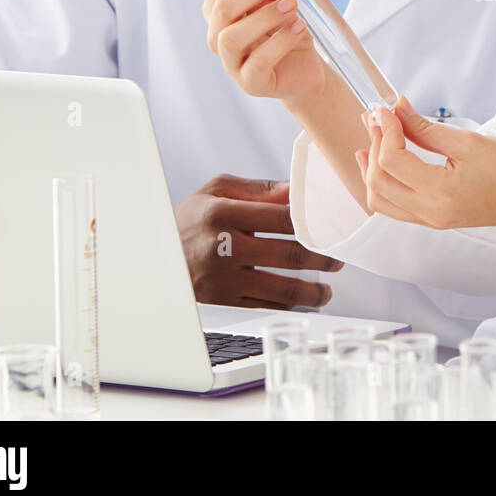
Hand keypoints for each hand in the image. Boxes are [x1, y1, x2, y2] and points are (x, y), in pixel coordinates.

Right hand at [174, 173, 344, 308]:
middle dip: (322, 257)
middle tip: (338, 258)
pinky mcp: (223, 300)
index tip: (333, 225)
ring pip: (280, 288)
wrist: (158, 253)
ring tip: (326, 291)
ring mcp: (223, 278)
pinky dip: (289, 306)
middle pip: (288, 254)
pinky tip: (303, 302)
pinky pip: (265, 306)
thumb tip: (300, 189)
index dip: (313, 221)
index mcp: (223, 213)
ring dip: (312, 292)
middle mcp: (222, 247)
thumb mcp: (219, 190)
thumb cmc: (194, 217)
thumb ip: (262, 189)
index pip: (282, 218)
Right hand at [203, 0, 325, 100]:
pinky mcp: (251, 83)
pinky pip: (258, 63)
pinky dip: (279, 42)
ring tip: (293, 4)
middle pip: (224, 7)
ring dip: (264, 15)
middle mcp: (218, 35)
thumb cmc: (286, 31)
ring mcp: (232, 62)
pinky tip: (298, 27)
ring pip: (232, 36)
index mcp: (220, 11)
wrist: (306, 69)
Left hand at [352, 97, 495, 229]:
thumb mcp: (470, 141)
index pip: (393, 160)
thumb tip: (398, 109)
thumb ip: (427, 128)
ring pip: (380, 200)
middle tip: (376, 117)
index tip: (385, 108)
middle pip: (378, 182)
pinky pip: (394, 206)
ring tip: (369, 141)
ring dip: (370, 169)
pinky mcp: (434, 220)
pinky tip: (382, 164)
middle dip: (374, 145)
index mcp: (441, 192)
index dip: (385, 129)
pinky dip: (383, 183)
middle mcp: (431, 212)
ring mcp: (431, 220)